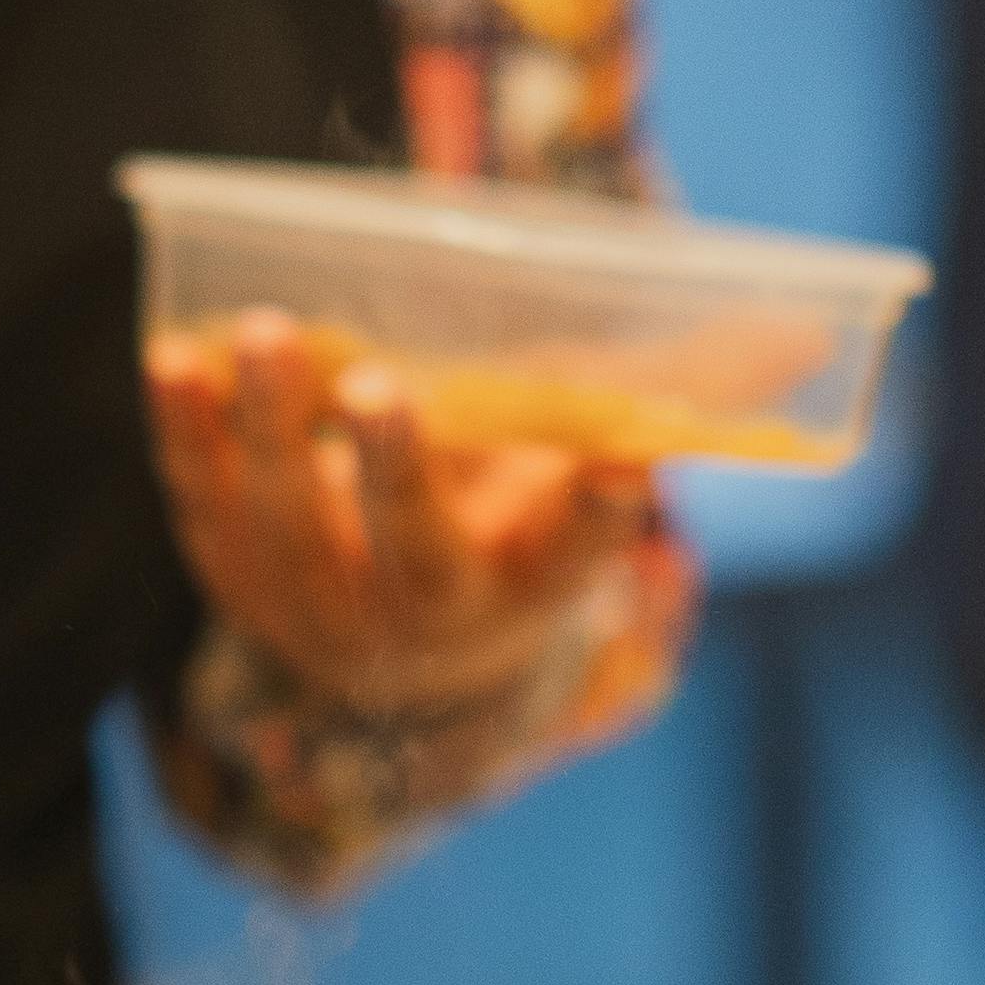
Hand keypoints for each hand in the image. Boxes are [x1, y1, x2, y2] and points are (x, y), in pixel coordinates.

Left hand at [146, 310, 691, 718]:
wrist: (397, 655)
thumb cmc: (512, 524)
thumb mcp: (590, 473)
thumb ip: (688, 393)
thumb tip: (810, 329)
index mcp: (528, 583)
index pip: (577, 554)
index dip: (601, 512)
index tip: (629, 460)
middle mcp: (425, 607)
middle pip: (414, 547)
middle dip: (397, 470)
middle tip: (383, 392)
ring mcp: (318, 597)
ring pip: (291, 524)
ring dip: (273, 432)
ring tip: (266, 335)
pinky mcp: (235, 568)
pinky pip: (203, 503)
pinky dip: (186, 436)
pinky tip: (174, 357)